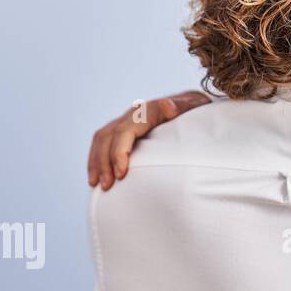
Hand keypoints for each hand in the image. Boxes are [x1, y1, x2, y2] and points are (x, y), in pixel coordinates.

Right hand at [88, 90, 210, 189]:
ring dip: (96, 163)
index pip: (125, 131)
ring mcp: (125, 121)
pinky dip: (95, 160)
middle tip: (107, 186)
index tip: (121, 175)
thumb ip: (182, 107)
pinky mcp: (122, 131)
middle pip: (109, 137)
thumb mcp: (194, 107)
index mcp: (148, 111)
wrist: (191, 104)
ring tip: (97, 185)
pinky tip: (95, 178)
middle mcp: (133, 114)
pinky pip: (102, 143)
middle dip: (105, 162)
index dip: (119, 153)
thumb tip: (168, 106)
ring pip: (101, 139)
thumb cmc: (195, 111)